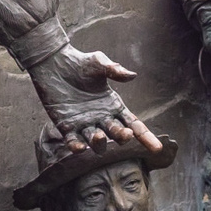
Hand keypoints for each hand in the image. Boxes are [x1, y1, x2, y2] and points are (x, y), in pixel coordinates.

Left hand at [27, 44, 162, 152]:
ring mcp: (84, 124)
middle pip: (117, 135)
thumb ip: (114, 70)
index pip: (134, 124)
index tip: (157, 148)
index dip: (146, 137)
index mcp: (113, 105)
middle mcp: (102, 118)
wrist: (54, 63)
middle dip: (122, 136)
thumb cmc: (79, 62)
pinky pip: (73, 142)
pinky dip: (76, 147)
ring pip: (96, 142)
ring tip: (99, 135)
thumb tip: (132, 75)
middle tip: (125, 134)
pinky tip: (80, 147)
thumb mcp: (99, 62)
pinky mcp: (66, 126)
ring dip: (99, 143)